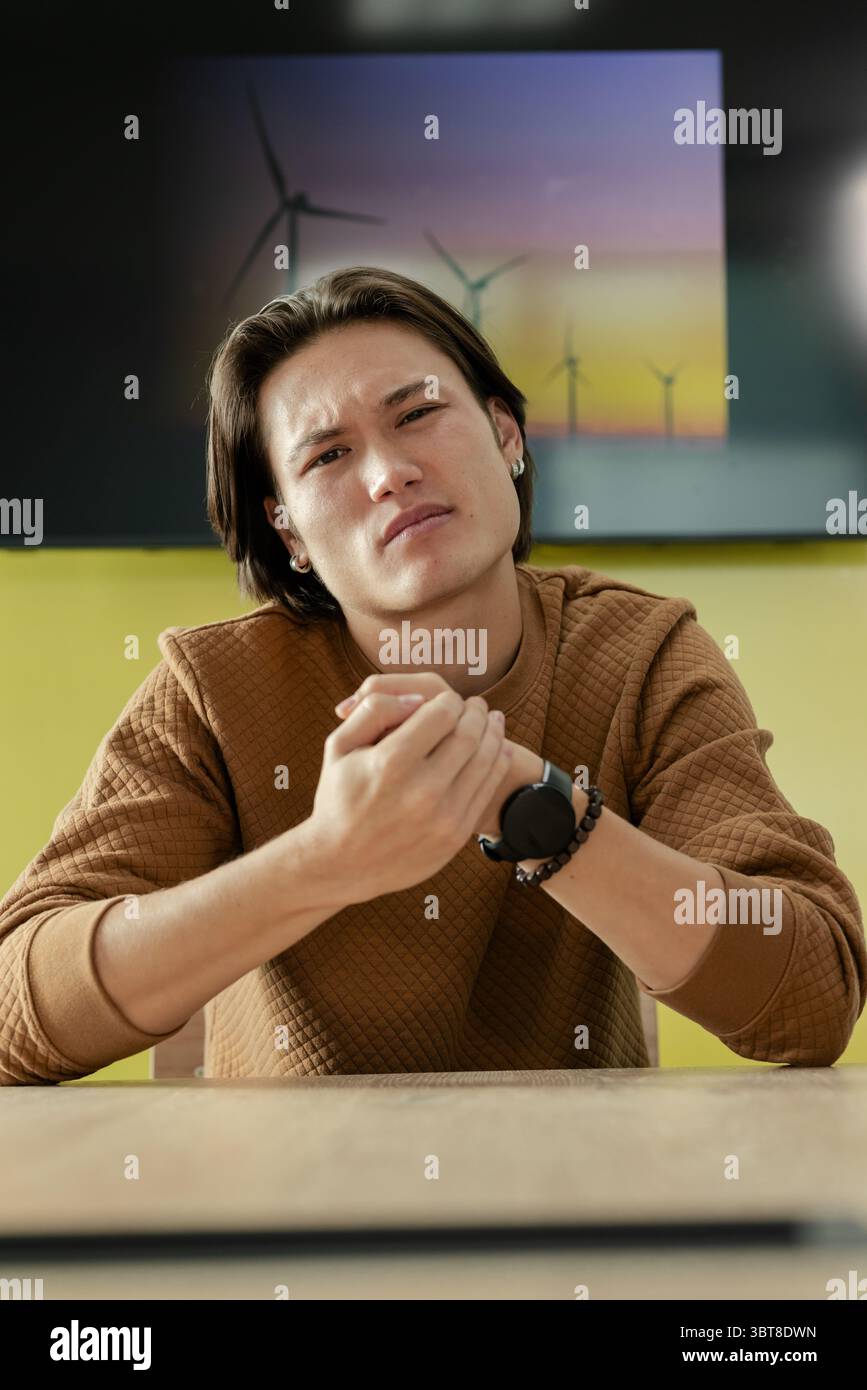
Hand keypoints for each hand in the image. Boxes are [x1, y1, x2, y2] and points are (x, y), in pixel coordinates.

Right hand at [305, 679, 512, 904]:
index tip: (449, 700)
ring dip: (493, 733)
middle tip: (477, 705)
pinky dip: (497, 763)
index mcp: (390, 763)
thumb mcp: (339, 746)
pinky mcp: (455, 836)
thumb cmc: (339, 798)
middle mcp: (421, 790)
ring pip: (486, 760)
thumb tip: (416, 698)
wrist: (341, 864)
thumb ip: (373, 710)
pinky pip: (486, 790)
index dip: (451, 700)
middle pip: (469, 733)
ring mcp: (443, 817)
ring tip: (491, 721)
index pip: (442, 713)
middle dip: (476, 713)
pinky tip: (497, 749)